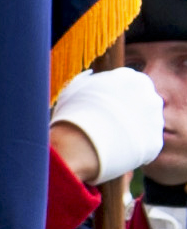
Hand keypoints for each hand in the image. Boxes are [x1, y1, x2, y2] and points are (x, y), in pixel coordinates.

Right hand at [53, 67, 164, 185]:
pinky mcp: (155, 143)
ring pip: (145, 127)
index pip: (131, 86)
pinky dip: (131, 151)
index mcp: (133, 79)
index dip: (116, 98)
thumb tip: (90, 76)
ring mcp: (155, 121)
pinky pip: (144, 147)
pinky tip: (113, 152)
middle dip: (128, 114)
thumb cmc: (72, 114)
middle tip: (106, 125)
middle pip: (142, 105)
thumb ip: (89, 81)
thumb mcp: (75, 89)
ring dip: (131, 132)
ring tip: (107, 140)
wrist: (79, 145)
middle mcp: (150, 96)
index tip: (102, 108)